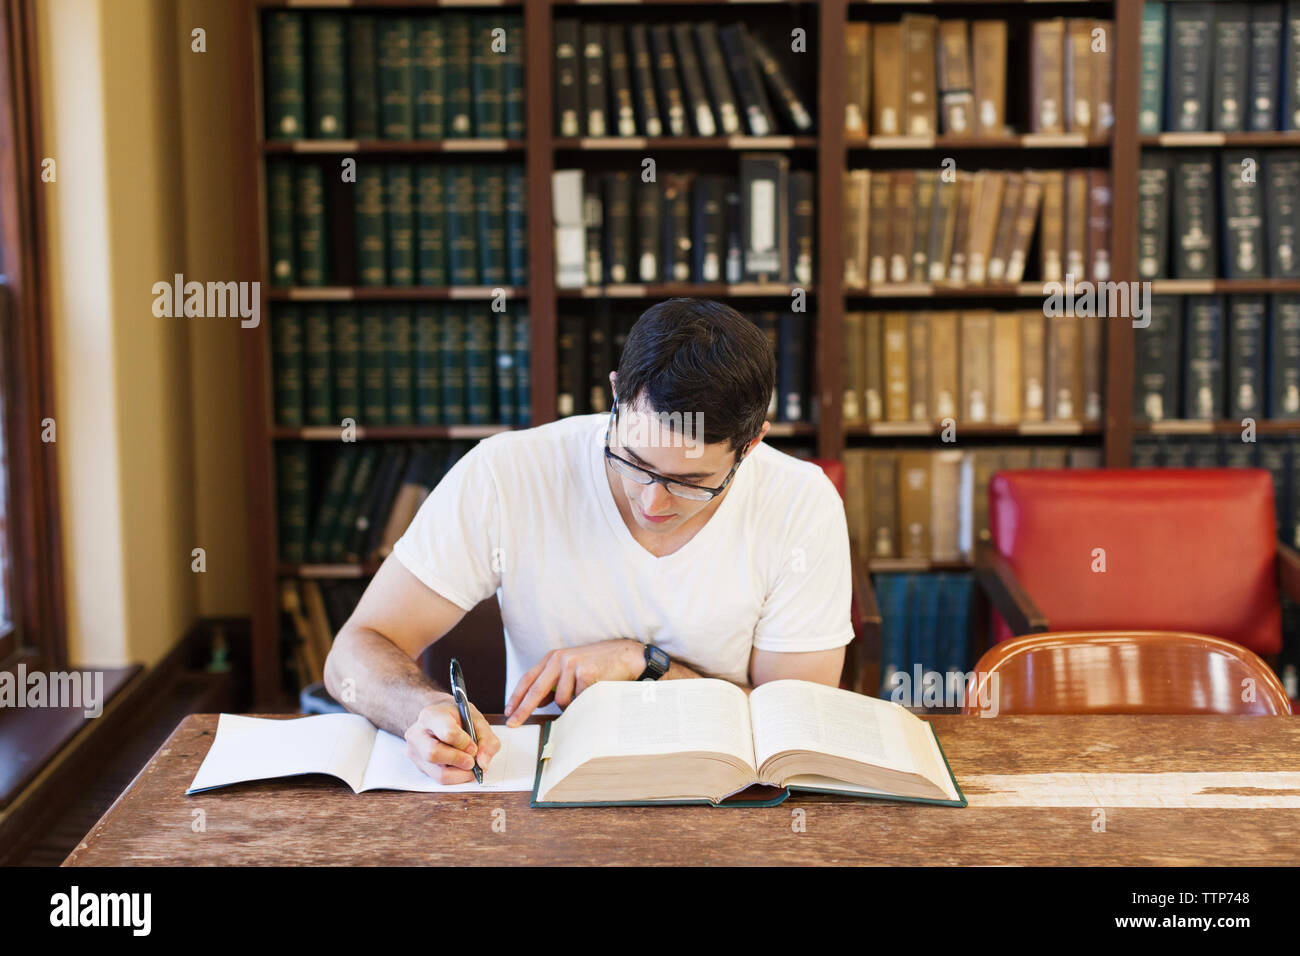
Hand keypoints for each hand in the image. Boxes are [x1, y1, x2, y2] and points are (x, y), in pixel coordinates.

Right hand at [404, 693, 501, 783]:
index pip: (447, 733)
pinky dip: (455, 777)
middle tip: (472, 760)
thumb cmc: (457, 718)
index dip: (464, 743)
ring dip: (460, 773)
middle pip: (434, 753)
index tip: (473, 746)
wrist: (440, 719)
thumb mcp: (476, 719)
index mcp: (432, 715)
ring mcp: (415, 752)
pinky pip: (438, 779)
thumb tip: (483, 764)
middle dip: (459, 760)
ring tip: (468, 764)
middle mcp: (418, 733)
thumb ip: (485, 739)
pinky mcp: (419, 766)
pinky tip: (460, 767)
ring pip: (437, 772)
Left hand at [504, 640, 645, 726]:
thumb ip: (553, 683)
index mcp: (552, 658)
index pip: (528, 679)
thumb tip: (537, 702)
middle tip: (513, 724)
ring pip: (560, 700)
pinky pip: (578, 699)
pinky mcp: (586, 672)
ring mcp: (572, 665)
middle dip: (523, 710)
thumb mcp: (570, 670)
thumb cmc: (597, 664)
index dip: (517, 697)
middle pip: (536, 690)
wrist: (624, 655)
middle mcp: (559, 659)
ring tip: (583, 693)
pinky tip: (593, 689)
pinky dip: (583, 700)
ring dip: (570, 704)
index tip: (509, 712)